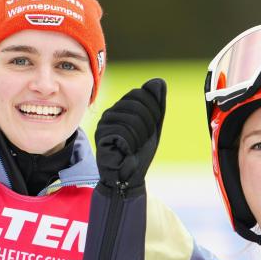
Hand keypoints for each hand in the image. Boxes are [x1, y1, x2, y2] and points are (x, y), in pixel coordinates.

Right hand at [94, 78, 165, 193]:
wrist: (128, 178)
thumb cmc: (140, 154)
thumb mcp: (153, 127)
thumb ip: (156, 105)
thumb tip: (159, 81)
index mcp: (122, 108)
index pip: (140, 94)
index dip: (152, 110)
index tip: (150, 129)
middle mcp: (110, 113)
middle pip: (136, 105)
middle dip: (147, 125)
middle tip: (142, 141)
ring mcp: (103, 124)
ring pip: (130, 120)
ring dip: (140, 138)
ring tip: (134, 148)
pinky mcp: (101, 137)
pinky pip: (122, 133)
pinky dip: (131, 145)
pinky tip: (127, 152)